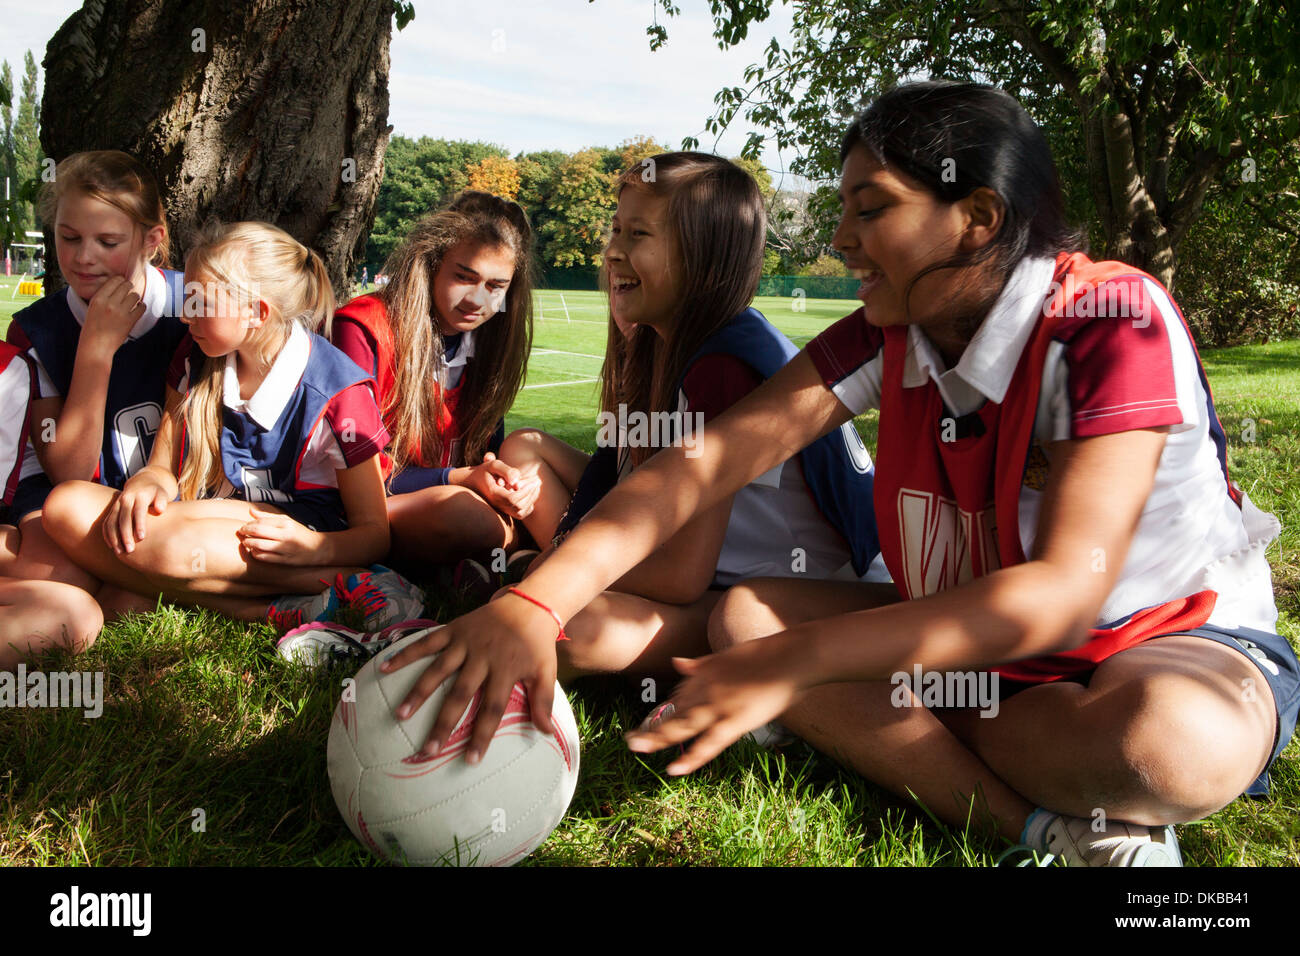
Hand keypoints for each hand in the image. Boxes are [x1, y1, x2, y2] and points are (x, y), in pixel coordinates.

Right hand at [82, 276, 145, 353]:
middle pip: (126, 285)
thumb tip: (118, 287)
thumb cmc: (92, 328)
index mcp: (98, 299)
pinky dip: (142, 307)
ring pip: (135, 296)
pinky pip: (142, 308)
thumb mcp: (92, 308)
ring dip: (136, 298)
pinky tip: (139, 308)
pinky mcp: (129, 321)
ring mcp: (120, 312)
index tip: (123, 283)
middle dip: (130, 287)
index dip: (121, 280)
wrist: (96, 347)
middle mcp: (109, 303)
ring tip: (133, 302)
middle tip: (129, 291)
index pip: (115, 280)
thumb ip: (104, 297)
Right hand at [103, 471, 171, 553]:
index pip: (138, 511)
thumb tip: (160, 510)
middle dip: (125, 535)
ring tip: (120, 552)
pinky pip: (106, 523)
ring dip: (114, 537)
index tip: (142, 537)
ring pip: (111, 522)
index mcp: (138, 495)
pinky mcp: (112, 510)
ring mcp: (116, 505)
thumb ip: (162, 501)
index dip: (139, 524)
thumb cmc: (155, 493)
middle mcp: (125, 499)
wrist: (141, 483)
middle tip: (130, 550)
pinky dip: (107, 535)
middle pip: (123, 518)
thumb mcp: (162, 493)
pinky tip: (112, 546)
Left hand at [236, 506, 323, 563]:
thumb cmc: (300, 533)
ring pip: (259, 545)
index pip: (261, 522)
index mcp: (286, 524)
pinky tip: (254, 552)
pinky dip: (256, 554)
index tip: (244, 526)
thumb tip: (250, 512)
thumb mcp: (287, 521)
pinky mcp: (284, 560)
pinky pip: (265, 557)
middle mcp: (285, 535)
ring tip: (245, 542)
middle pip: (258, 532)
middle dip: (245, 532)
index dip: (249, 524)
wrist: (318, 548)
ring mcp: (285, 548)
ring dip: (248, 544)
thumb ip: (268, 517)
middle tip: (241, 533)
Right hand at [378, 591, 558, 763]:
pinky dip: (405, 654)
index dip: (482, 734)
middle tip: (428, 750)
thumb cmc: (536, 643)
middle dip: (443, 723)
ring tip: (400, 715)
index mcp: (506, 669)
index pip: (493, 708)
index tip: (470, 760)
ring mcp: (465, 642)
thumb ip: (544, 701)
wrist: (528, 603)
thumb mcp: (546, 670)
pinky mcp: (453, 629)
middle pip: (460, 694)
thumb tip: (545, 734)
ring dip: (418, 692)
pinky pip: (426, 642)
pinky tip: (384, 667)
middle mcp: (482, 657)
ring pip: (438, 669)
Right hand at [471, 453, 541, 519]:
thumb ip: (506, 470)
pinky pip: (521, 514)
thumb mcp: (493, 465)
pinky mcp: (506, 511)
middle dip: (531, 494)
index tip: (534, 480)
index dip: (525, 491)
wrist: (474, 482)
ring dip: (531, 500)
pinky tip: (532, 493)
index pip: (513, 499)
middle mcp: (497, 505)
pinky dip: (529, 505)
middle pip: (519, 506)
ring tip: (536, 486)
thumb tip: (516, 481)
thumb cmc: (485, 471)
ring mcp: (501, 510)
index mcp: (493, 494)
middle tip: (537, 481)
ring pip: (521, 512)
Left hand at [624, 638, 804, 774]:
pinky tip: (673, 768)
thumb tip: (678, 664)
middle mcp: (706, 688)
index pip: (675, 696)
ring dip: (658, 738)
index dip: (659, 713)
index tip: (644, 725)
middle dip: (650, 727)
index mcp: (705, 673)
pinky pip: (709, 744)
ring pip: (682, 726)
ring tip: (637, 749)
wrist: (795, 655)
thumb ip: (701, 663)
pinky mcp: (736, 721)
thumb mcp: (727, 655)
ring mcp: (719, 705)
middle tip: (630, 740)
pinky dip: (691, 757)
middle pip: (672, 711)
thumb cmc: (768, 654)